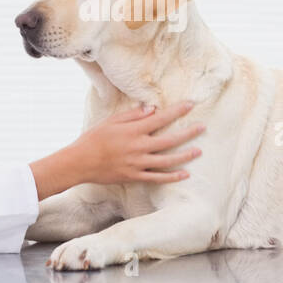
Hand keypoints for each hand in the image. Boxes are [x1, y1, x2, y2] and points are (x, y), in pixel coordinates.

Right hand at [73, 100, 204, 185]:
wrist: (80, 162)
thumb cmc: (94, 138)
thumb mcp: (112, 121)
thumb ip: (133, 115)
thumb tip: (153, 109)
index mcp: (133, 131)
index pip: (161, 119)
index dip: (177, 111)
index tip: (191, 105)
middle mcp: (138, 147)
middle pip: (169, 140)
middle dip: (188, 133)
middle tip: (203, 127)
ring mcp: (138, 164)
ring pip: (167, 160)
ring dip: (185, 156)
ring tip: (198, 151)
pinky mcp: (134, 176)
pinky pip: (157, 178)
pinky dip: (172, 177)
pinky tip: (185, 174)